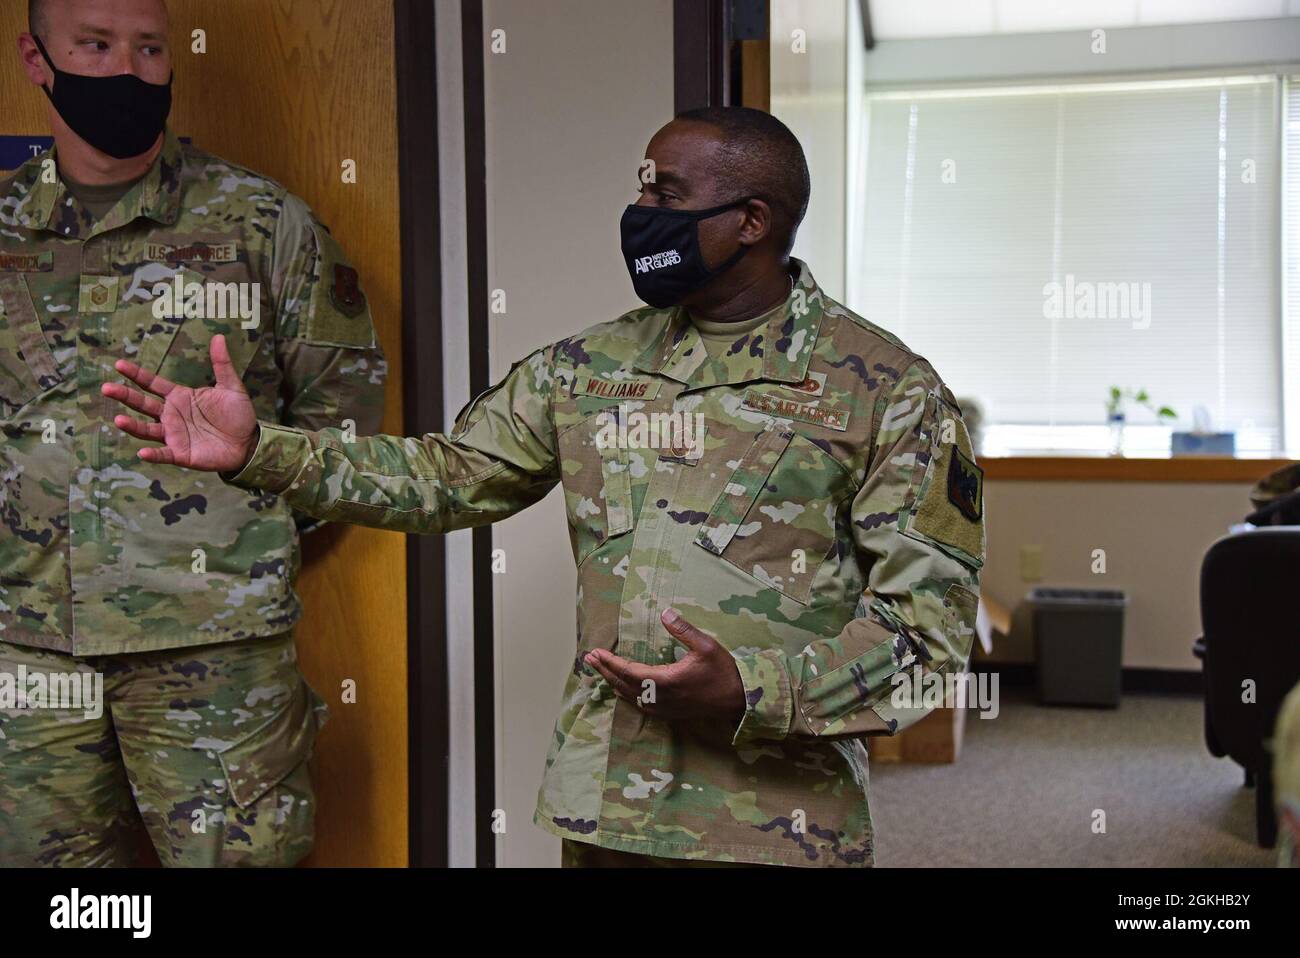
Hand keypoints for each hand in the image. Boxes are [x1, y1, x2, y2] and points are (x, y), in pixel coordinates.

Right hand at [101, 334, 258, 471]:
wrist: (250, 443)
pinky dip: (153, 454)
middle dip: (124, 396)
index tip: (119, 364)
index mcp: (179, 397)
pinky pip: (163, 454)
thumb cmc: (238, 415)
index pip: (152, 384)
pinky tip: (142, 452)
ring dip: (132, 426)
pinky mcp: (181, 454)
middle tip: (106, 388)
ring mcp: (174, 435)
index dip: (136, 375)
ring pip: (147, 429)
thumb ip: (222, 364)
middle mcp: (171, 415)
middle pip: (142, 404)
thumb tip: (219, 336)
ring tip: (118, 420)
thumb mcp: (232, 387)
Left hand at [585, 608, 745, 723]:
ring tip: (600, 671)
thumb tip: (665, 612)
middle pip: (623, 685)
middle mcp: (661, 697)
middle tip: (589, 659)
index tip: (596, 652)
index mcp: (666, 681)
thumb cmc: (723, 672)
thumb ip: (684, 630)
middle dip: (604, 671)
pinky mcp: (669, 713)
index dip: (610, 662)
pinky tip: (621, 690)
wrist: (739, 700)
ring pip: (630, 697)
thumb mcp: (706, 646)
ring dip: (612, 683)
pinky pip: (640, 705)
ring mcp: (664, 708)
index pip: (629, 672)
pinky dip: (626, 695)